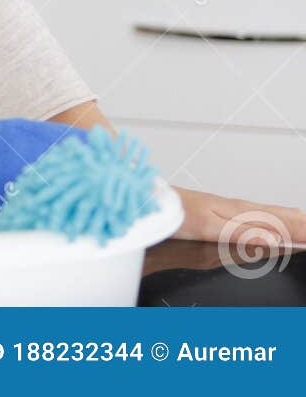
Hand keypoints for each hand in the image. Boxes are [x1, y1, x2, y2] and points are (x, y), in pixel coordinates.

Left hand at [172, 185, 305, 247]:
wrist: (152, 203)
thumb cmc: (176, 213)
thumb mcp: (210, 228)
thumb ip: (243, 234)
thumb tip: (275, 240)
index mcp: (242, 212)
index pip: (284, 222)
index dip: (304, 231)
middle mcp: (241, 209)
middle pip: (283, 216)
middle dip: (303, 225)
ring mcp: (234, 211)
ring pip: (273, 215)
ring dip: (294, 222)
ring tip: (305, 230)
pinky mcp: (225, 214)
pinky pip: (260, 217)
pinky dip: (277, 222)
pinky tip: (277, 228)